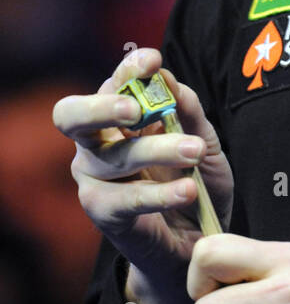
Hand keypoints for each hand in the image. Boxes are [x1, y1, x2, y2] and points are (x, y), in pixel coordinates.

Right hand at [53, 48, 233, 303]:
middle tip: (137, 110)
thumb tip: (168, 76)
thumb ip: (187, 111)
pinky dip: (159, 194)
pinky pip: (125, 199)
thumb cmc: (196, 182)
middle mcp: (96, 143)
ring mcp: (94, 179)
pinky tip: (187, 190)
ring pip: (113, 156)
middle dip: (102, 106)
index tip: (152, 61)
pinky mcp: (103, 214)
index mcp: (117, 117)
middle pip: (72, 116)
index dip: (127, 69)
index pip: (113, 84)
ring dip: (156, 151)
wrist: (199, 243)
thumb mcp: (203, 142)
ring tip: (193, 151)